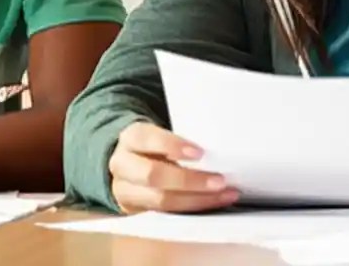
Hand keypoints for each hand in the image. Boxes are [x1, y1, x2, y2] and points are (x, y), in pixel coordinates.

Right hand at [109, 121, 238, 213]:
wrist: (129, 165)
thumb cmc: (154, 146)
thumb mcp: (159, 134)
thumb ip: (179, 140)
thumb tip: (217, 148)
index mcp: (130, 139)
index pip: (146, 139)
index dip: (171, 145)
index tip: (200, 153)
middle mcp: (123, 165)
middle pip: (152, 175)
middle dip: (189, 180)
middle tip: (219, 180)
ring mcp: (126, 191)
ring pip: (160, 200)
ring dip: (197, 199)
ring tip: (225, 194)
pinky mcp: (138, 211)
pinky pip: (167, 213)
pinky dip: (194, 208)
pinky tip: (215, 202)